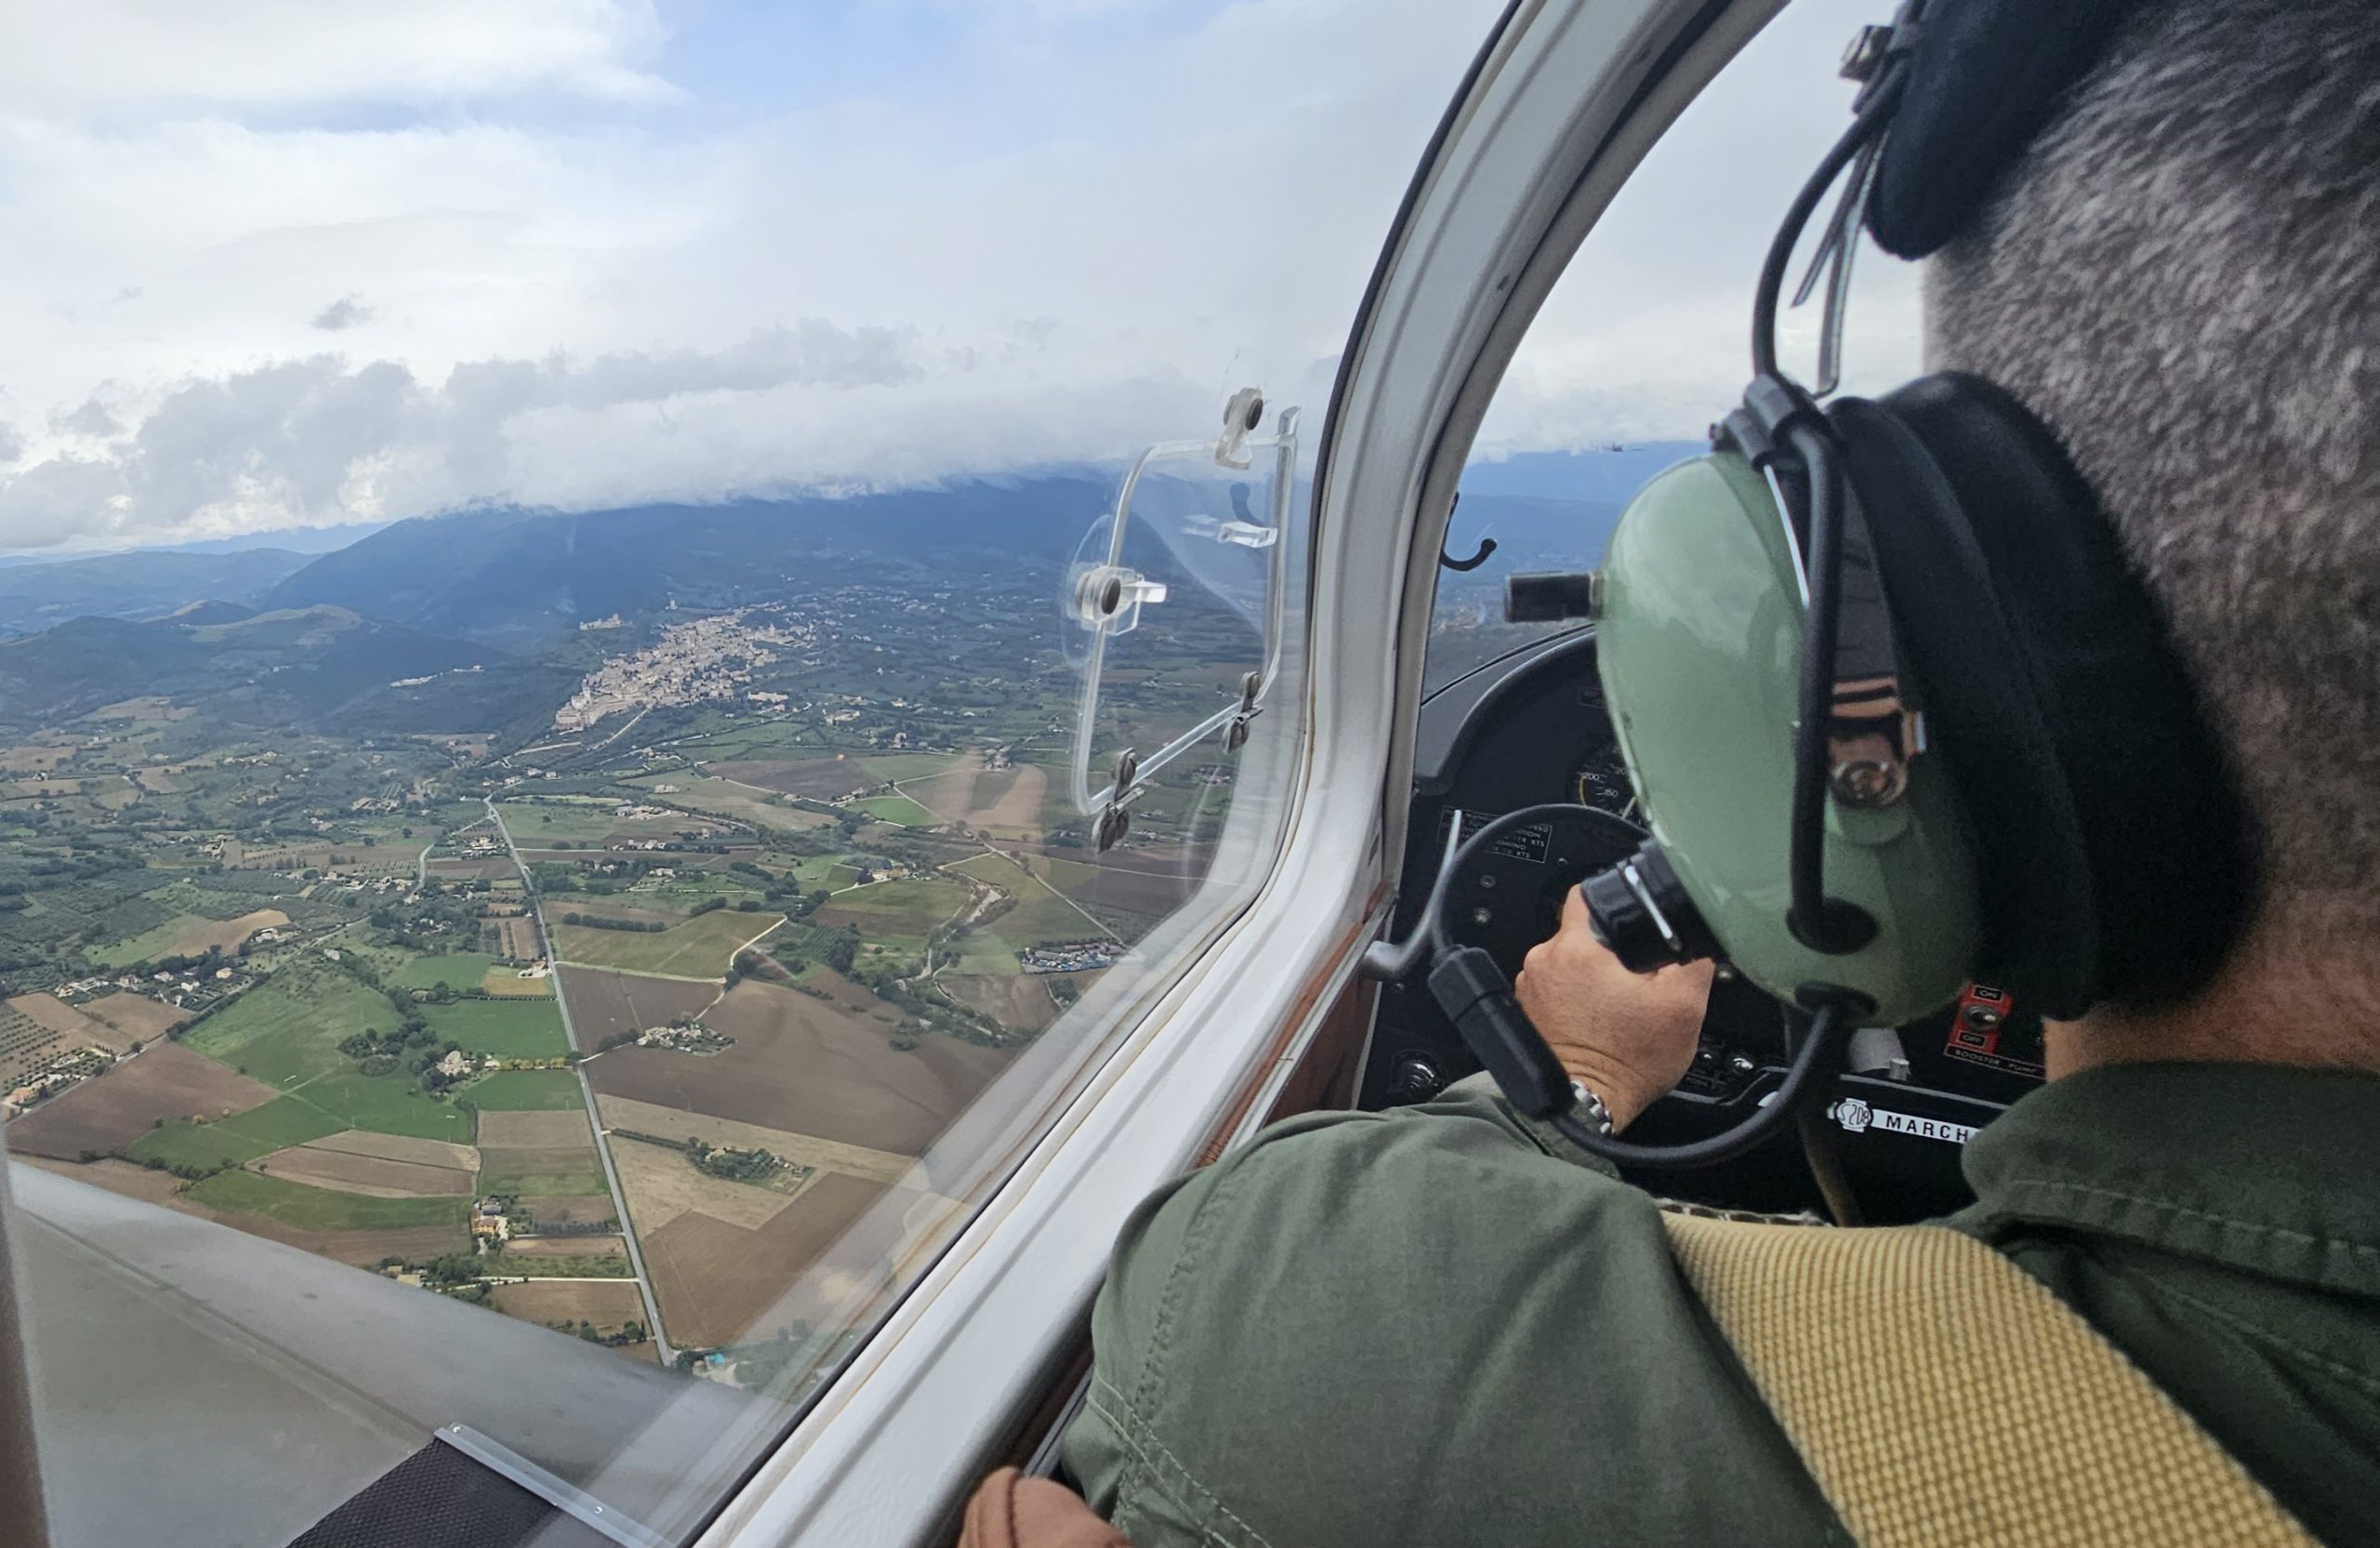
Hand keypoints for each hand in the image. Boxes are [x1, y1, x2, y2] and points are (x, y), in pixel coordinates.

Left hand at [1515, 889, 1713, 1130]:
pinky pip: (1557, 988)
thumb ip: (1692, 959)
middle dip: (1611, 950)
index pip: (1589, 894)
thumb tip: (1696, 936)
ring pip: (1570, 961)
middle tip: (1636, 980)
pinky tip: (1599, 1017)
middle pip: (1583, 932)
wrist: (1587, 1107)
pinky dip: (1577, 997)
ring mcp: (1531, 988)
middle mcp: (1544, 962)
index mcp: (1576, 948)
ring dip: (1593, 975)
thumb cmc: (1625, 1064)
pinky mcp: (1527, 1010)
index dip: (1618, 900)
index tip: (1636, 920)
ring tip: (1618, 1004)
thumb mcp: (1683, 1006)